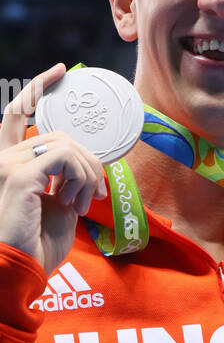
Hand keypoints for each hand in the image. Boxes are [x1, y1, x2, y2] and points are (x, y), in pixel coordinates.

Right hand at [0, 64, 107, 274]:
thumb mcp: (59, 206)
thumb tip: (90, 165)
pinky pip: (65, 156)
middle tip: (96, 191)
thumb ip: (67, 180)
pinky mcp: (19, 176)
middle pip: (57, 133)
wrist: (22, 271)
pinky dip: (81, 176)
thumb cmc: (37, 246)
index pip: (18, 114)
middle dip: (88, 160)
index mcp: (10, 164)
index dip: (37, 88)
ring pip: (65, 143)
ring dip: (87, 173)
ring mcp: (8, 166)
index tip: (60, 71)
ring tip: (83, 202)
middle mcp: (3, 160)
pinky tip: (75, 201)